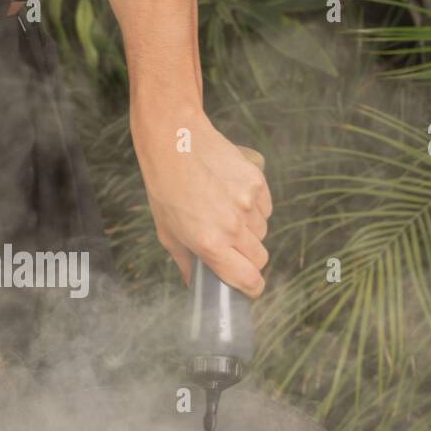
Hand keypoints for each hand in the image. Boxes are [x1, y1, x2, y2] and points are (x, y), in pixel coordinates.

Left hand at [132, 106, 271, 296]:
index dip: (252, 287)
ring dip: (250, 232)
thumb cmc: (165, 188)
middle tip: (232, 249)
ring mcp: (247, 203)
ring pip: (263, 232)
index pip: (249, 278)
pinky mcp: (257, 182)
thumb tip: (194, 284)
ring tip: (225, 215)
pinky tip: (233, 198)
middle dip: (249, 260)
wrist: (175, 142)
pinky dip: (255, 210)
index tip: (250, 287)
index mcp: (209, 243)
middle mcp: (232, 226)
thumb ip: (185, 261)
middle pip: (260, 258)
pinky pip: (266, 209)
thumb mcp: (167, 231)